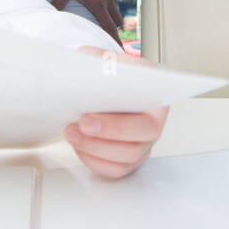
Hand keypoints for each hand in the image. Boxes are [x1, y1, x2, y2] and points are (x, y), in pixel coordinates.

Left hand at [53, 0, 122, 45]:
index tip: (119, 50)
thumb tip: (49, 12)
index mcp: (98, 5)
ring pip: (116, 7)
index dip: (114, 40)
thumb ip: (58, 2)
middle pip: (116, 20)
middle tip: (110, 34)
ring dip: (112, 13)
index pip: (108, 28)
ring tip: (104, 14)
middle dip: (113, 28)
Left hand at [65, 47, 167, 178]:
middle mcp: (155, 121)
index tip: (88, 116)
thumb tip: (82, 66)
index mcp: (155, 94)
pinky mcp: (130, 158)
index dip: (118, 122)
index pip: (149, 113)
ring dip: (95, 148)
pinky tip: (79, 146)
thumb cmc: (110, 72)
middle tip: (79, 125)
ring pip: (127, 158)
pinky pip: (116, 170)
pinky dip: (94, 161)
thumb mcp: (104, 58)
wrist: (104, 85)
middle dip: (106, 135)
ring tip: (72, 133)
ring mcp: (145, 142)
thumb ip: (95, 59)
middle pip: (140, 140)